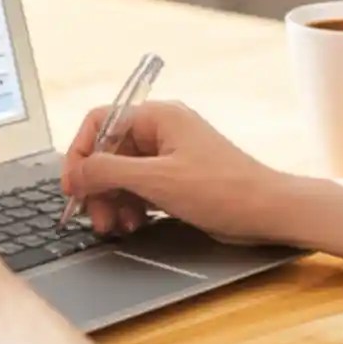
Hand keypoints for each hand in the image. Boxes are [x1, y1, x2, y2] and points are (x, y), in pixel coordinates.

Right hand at [60, 101, 292, 242]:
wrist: (270, 213)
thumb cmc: (224, 190)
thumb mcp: (157, 180)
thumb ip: (108, 172)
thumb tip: (76, 173)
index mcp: (157, 117)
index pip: (100, 123)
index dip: (80, 153)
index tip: (72, 184)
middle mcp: (161, 131)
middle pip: (108, 152)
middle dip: (97, 185)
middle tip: (93, 215)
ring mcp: (170, 155)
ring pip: (122, 173)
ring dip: (112, 200)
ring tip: (114, 226)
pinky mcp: (177, 178)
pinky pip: (140, 187)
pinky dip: (130, 205)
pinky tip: (132, 224)